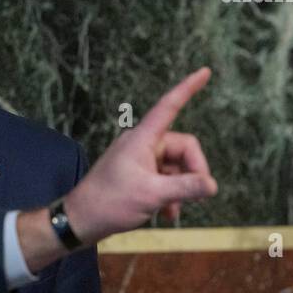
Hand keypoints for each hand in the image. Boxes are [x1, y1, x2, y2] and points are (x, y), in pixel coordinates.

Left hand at [65, 67, 217, 241]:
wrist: (80, 221)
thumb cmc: (110, 203)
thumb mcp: (153, 195)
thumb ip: (186, 187)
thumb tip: (212, 185)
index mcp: (143, 138)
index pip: (169, 106)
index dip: (188, 88)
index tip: (205, 71)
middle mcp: (141, 144)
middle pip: (183, 148)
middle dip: (193, 172)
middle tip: (197, 196)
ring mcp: (139, 159)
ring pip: (175, 167)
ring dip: (181, 189)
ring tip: (174, 211)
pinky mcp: (137, 174)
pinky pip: (164, 178)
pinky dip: (169, 194)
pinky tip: (167, 214)